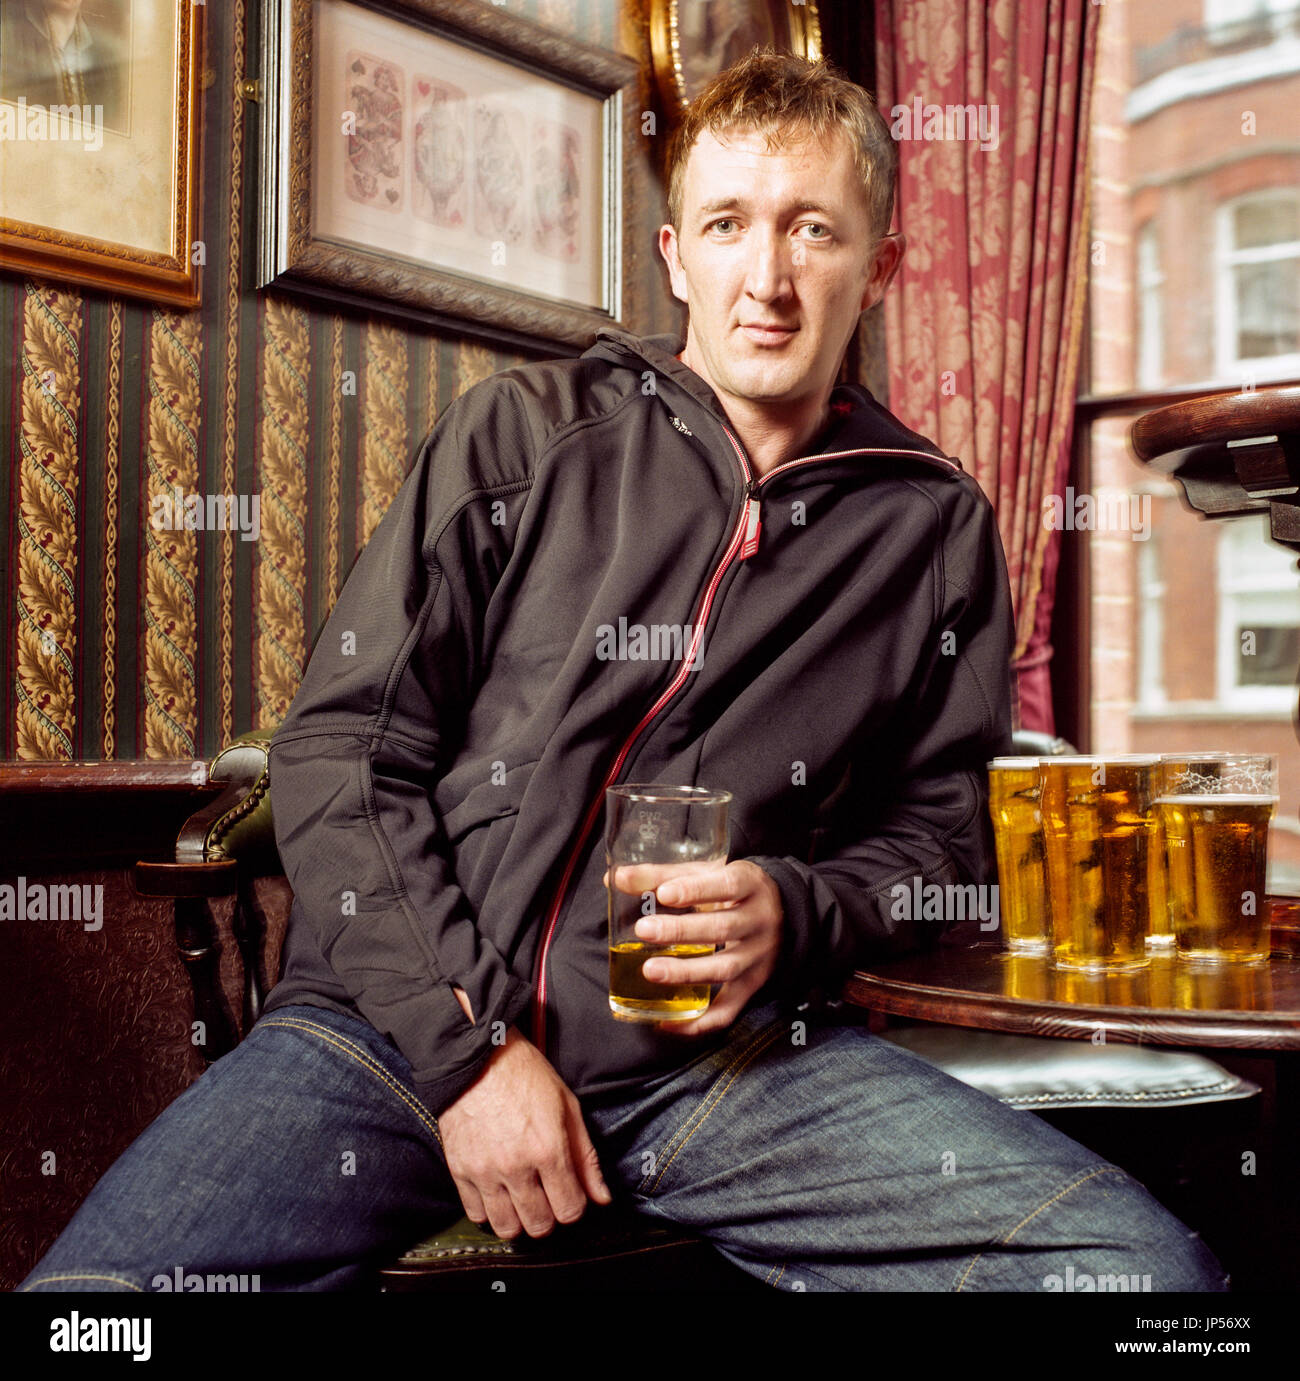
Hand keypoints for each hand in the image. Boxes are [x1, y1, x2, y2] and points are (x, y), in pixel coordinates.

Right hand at [436, 1023, 612, 1240]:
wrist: (477, 1055)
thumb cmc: (525, 1074)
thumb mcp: (567, 1106)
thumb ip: (586, 1156)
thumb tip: (601, 1197)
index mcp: (548, 1149)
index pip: (570, 1210)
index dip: (575, 1206)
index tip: (571, 1195)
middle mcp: (516, 1167)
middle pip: (539, 1225)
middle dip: (550, 1216)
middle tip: (548, 1198)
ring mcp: (484, 1171)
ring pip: (506, 1228)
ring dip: (519, 1220)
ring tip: (523, 1199)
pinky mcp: (459, 1170)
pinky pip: (475, 1214)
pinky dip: (489, 1211)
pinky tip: (498, 1192)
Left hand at [607, 859, 783, 1034]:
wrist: (784, 911)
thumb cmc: (733, 889)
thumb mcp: (707, 873)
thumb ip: (663, 875)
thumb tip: (616, 878)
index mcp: (749, 885)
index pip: (726, 885)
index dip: (696, 890)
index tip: (664, 893)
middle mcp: (759, 922)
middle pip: (723, 929)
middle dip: (681, 931)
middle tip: (643, 930)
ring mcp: (758, 957)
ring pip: (724, 969)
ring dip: (686, 973)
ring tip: (650, 971)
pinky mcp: (752, 986)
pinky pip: (728, 1010)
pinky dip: (699, 1022)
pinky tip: (667, 1022)